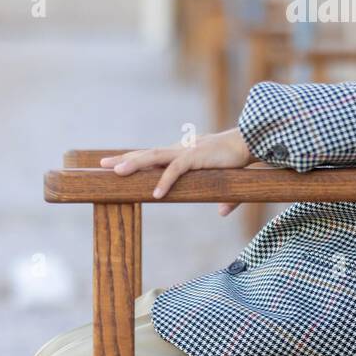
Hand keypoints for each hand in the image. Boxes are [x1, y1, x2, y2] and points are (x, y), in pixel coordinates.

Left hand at [100, 128, 252, 211]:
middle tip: (102, 164)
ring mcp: (188, 151)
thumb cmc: (240, 159)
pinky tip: (157, 195)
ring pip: (155, 157)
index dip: (134, 159)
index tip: (114, 163)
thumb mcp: (229, 181)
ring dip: (135, 164)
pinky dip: (165, 181)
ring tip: (117, 173)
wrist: (253, 143)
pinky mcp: (197, 156)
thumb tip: (222, 212)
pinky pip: (177, 169)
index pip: (154, 155)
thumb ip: (225, 197)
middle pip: (147, 153)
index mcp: (184, 153)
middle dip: (125, 158)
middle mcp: (182, 149)